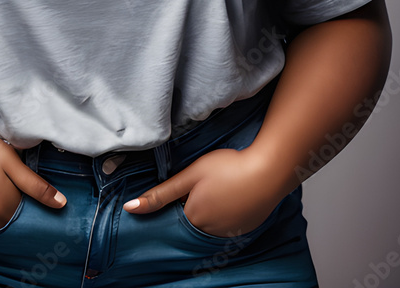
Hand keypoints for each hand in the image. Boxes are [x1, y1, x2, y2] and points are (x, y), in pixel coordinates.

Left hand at [123, 146, 282, 237]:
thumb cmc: (228, 167)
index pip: (175, 215)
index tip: (188, 185)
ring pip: (211, 223)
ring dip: (211, 210)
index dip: (178, 199)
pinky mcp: (246, 228)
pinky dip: (227, 212)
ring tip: (220, 187)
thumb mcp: (191, 175)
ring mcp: (230, 232)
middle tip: (206, 183)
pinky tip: (233, 194)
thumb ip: (161, 192)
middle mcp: (209, 231)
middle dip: (194, 204)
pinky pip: (229, 224)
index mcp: (192, 217)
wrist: (269, 171)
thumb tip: (131, 208)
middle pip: (193, 219)